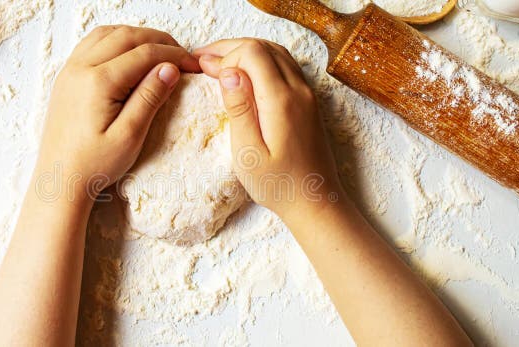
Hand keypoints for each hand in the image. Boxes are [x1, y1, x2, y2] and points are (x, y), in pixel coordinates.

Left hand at [39, 26, 200, 200]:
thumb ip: (149, 98)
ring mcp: (70, 70)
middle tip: (181, 54)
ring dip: (136, 36)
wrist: (60, 180)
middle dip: (158, 40)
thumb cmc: (94, 164)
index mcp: (98, 82)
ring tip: (159, 51)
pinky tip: (129, 54)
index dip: (173, 55)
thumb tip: (170, 68)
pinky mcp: (66, 77)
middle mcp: (80, 68)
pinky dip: (115, 40)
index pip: (144, 53)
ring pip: (107, 34)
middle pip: (126, 36)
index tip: (193, 65)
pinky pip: (91, 43)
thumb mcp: (129, 136)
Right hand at [194, 38, 342, 217]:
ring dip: (246, 51)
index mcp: (281, 100)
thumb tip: (228, 71)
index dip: (224, 54)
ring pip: (276, 52)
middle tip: (202, 59)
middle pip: (264, 46)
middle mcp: (299, 90)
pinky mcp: (309, 102)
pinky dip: (262, 60)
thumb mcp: (248, 152)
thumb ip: (238, 109)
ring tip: (218, 62)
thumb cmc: (278, 184)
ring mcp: (307, 94)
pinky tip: (244, 73)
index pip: (252, 53)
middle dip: (231, 47)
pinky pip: (286, 66)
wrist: (315, 201)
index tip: (202, 69)